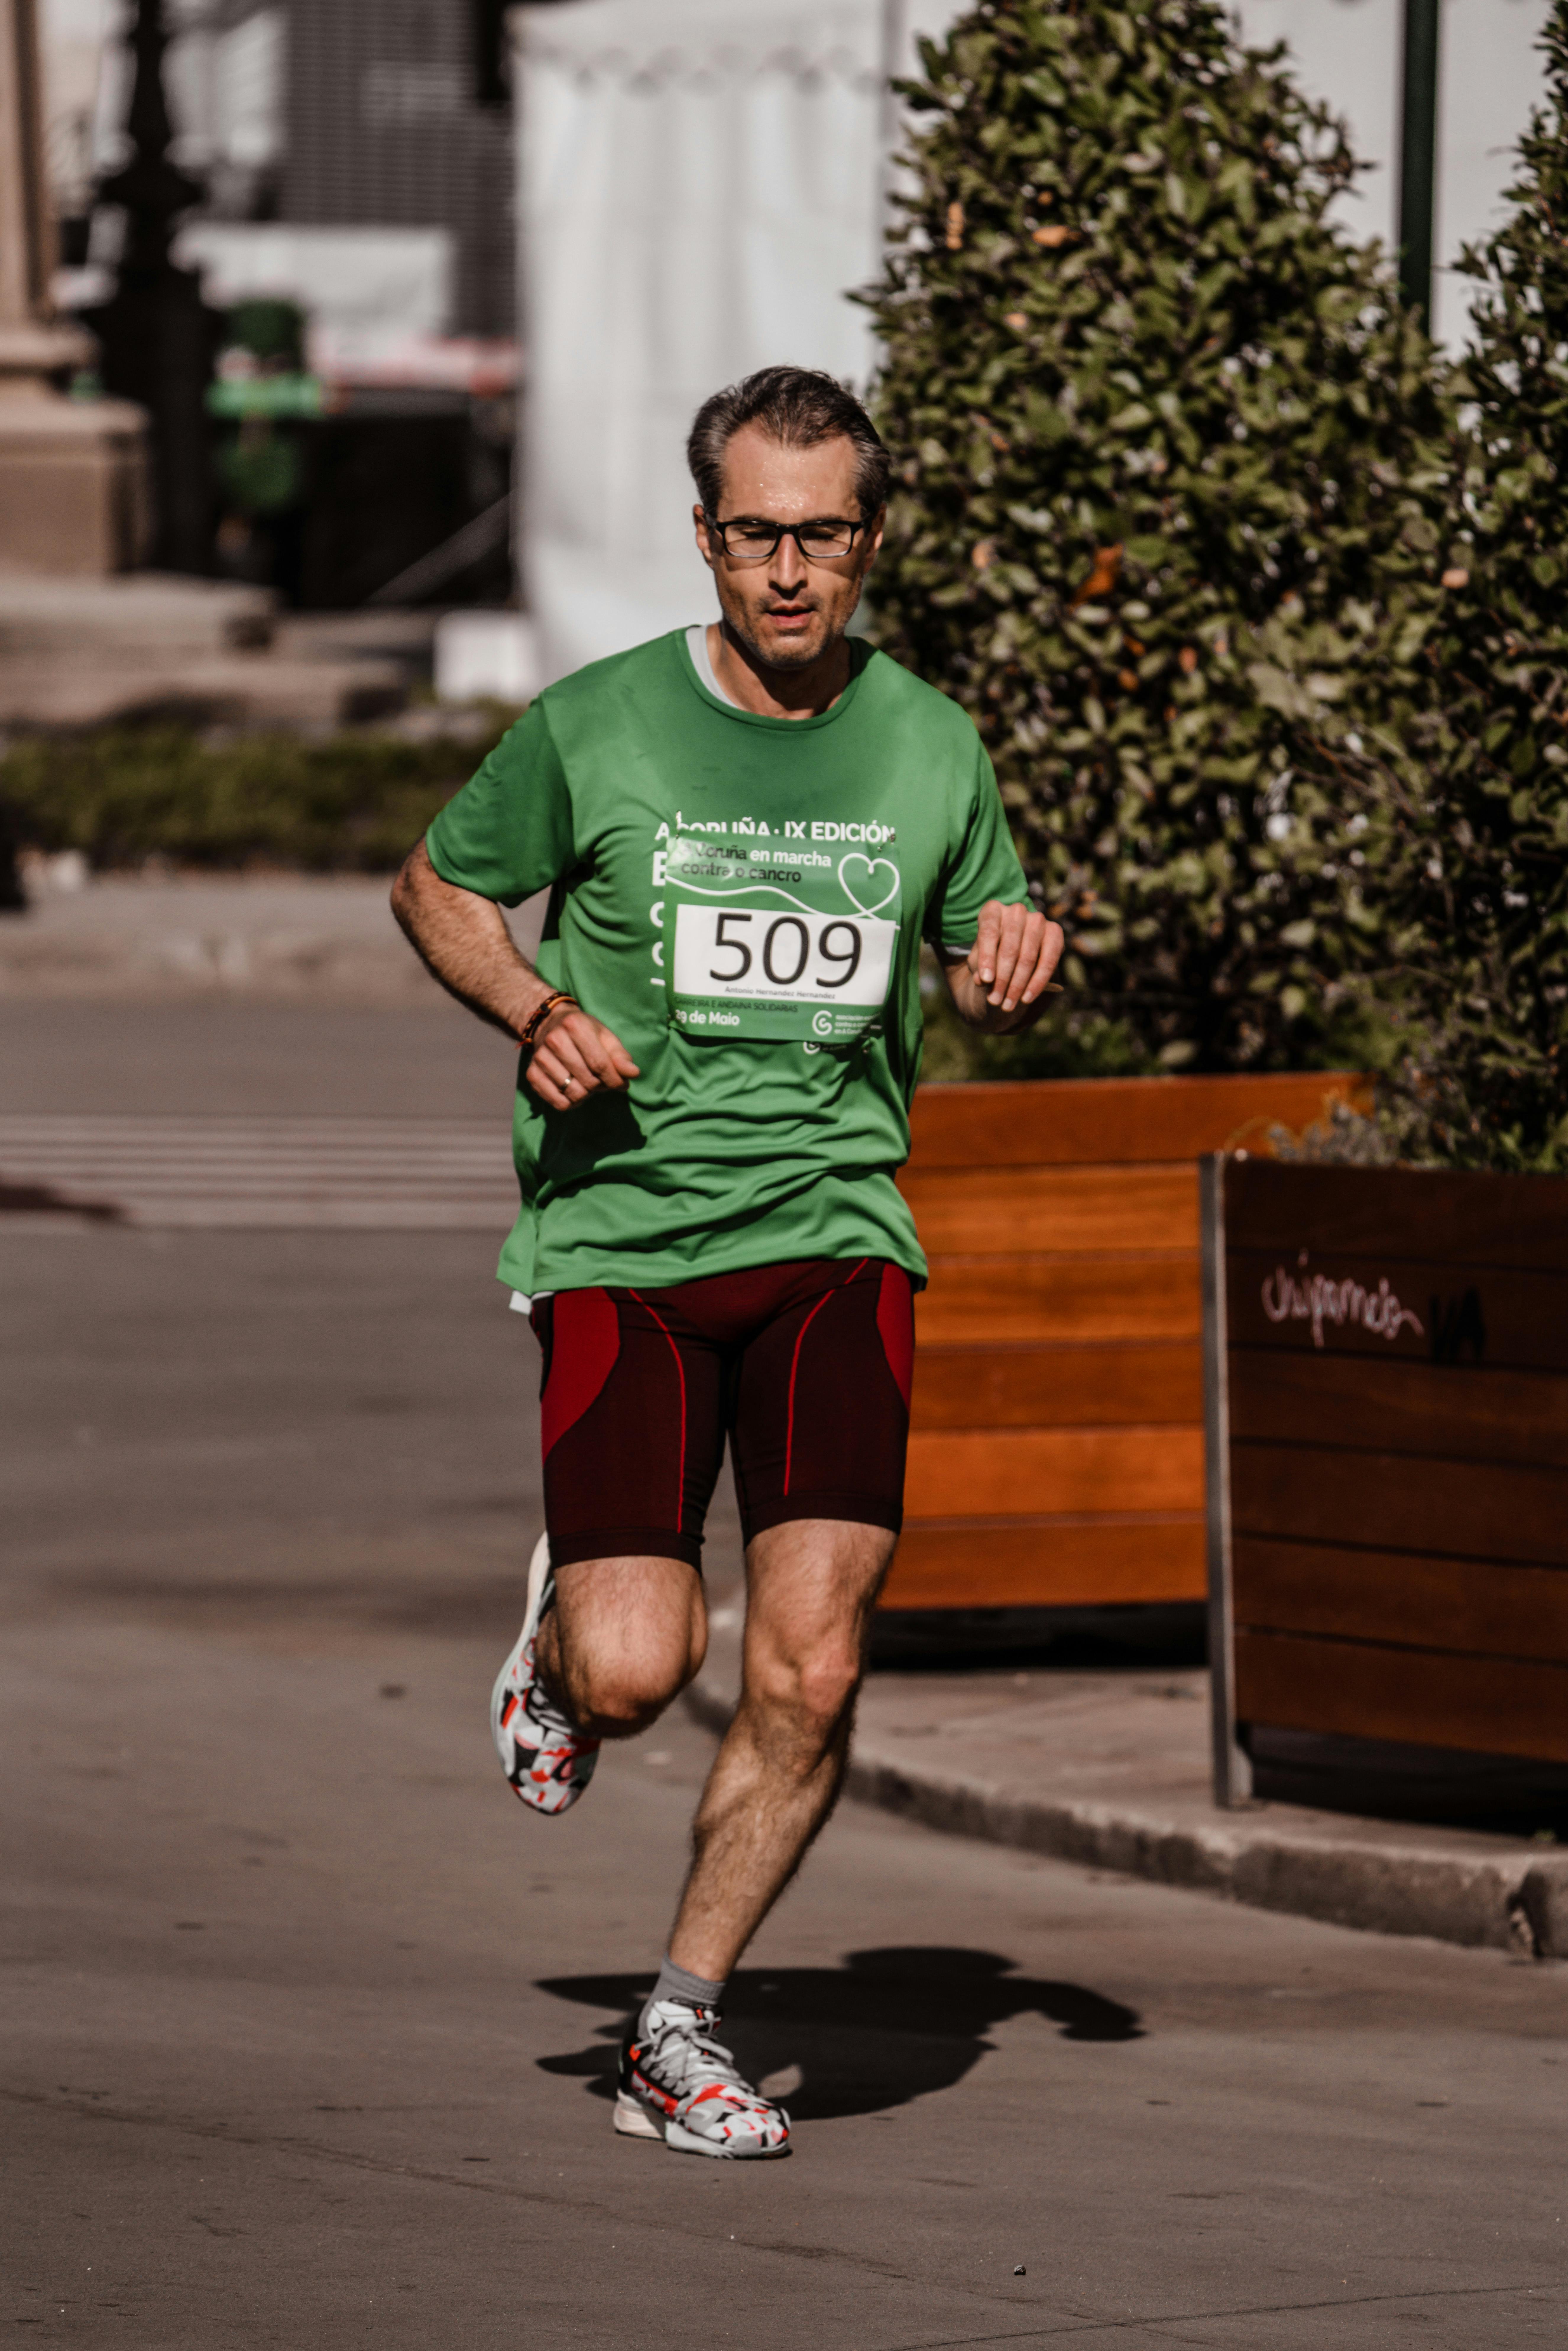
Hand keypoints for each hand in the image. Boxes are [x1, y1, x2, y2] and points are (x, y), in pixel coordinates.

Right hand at [525, 1003, 639, 1110]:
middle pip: (588, 1080)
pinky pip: (558, 1102)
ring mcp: (540, 1058)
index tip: (621, 1084)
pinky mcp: (532, 1074)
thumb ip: (620, 1056)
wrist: (549, 1025)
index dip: (615, 1080)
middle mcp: (554, 1040)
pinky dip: (570, 1103)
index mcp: (575, 1026)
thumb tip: (632, 1073)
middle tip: (601, 1080)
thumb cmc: (584, 1032)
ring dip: (586, 1094)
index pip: (600, 1064)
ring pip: (574, 1093)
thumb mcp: (605, 1037)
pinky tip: (573, 1090)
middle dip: (601, 1086)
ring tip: (586, 1082)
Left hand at [965, 900, 1063, 1017]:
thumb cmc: (990, 958)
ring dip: (1018, 985)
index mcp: (992, 910)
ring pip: (1028, 957)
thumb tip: (982, 979)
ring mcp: (1037, 919)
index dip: (987, 957)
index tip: (985, 980)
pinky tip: (1027, 998)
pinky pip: (1048, 961)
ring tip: (1008, 1005)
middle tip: (995, 1001)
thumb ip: (977, 966)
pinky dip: (1037, 982)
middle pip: (1009, 947)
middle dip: (1002, 978)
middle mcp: (1016, 910)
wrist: (1012, 957)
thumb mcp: (977, 962)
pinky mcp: (1055, 932)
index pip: (989, 932)